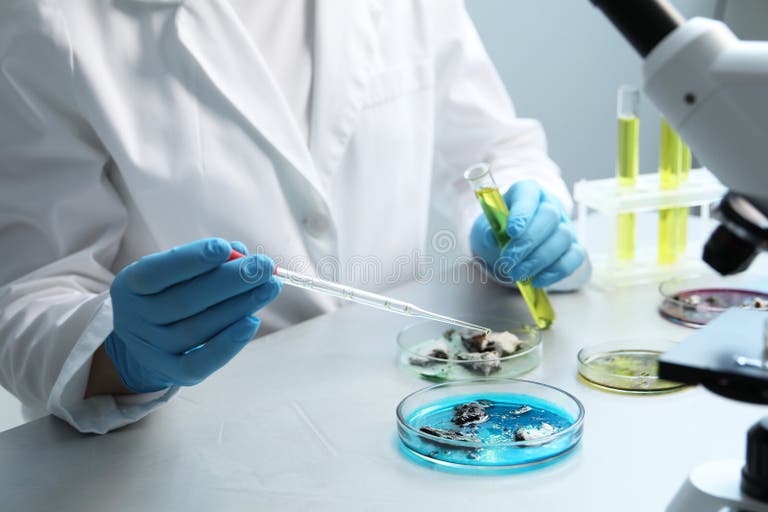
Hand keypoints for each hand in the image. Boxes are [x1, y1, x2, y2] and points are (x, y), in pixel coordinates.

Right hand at [106, 238, 280, 392]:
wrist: (142, 345)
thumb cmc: (166, 296)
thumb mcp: (173, 275)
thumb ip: (204, 262)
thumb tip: (240, 253)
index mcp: (130, 286)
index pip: (158, 272)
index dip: (191, 260)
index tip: (224, 247)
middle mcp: (135, 318)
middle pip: (185, 301)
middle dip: (230, 281)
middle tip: (264, 267)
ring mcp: (151, 349)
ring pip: (197, 329)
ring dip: (239, 306)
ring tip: (269, 287)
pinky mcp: (171, 373)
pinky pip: (200, 362)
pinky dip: (228, 344)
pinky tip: (252, 321)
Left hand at [470, 179, 584, 287]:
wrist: (509, 244)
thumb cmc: (498, 230)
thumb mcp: (485, 228)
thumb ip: (487, 230)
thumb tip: (492, 236)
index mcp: (527, 191)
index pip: (529, 193)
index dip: (522, 212)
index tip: (511, 232)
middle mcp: (550, 204)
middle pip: (549, 216)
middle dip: (528, 242)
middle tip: (508, 261)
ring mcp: (565, 225)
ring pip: (563, 238)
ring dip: (539, 259)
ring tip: (517, 274)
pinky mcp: (573, 246)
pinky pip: (574, 257)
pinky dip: (555, 271)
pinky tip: (536, 280)